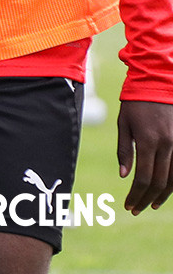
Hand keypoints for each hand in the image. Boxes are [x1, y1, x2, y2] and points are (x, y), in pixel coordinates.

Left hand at [117, 99, 172, 213]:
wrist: (157, 83)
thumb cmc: (135, 103)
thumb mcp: (123, 124)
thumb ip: (124, 150)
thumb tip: (123, 175)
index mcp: (148, 141)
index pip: (143, 178)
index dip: (136, 194)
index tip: (128, 204)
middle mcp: (167, 145)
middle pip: (159, 182)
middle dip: (146, 198)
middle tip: (136, 208)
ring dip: (163, 195)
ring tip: (151, 204)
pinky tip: (166, 190)